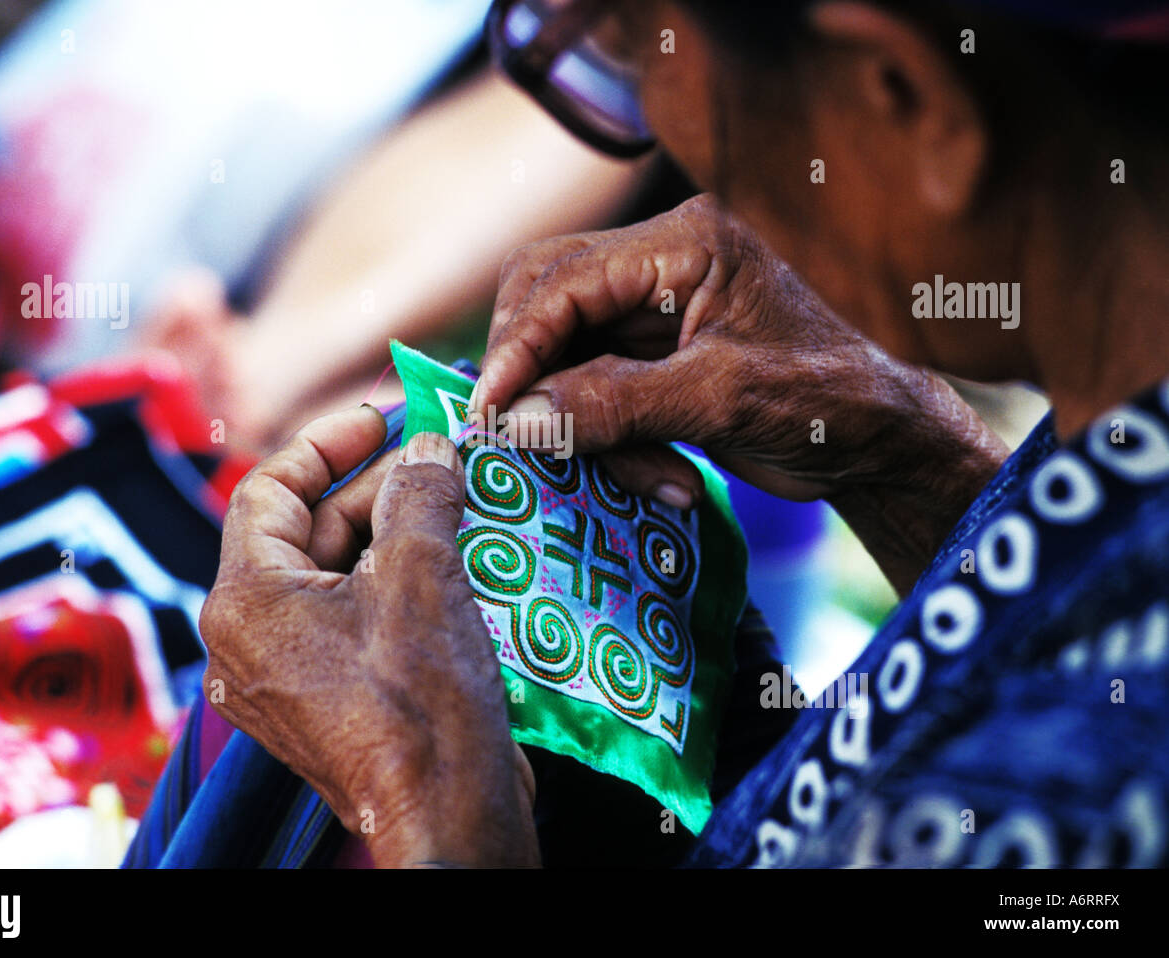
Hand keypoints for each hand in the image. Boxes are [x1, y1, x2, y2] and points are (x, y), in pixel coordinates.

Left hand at [199, 407, 538, 866]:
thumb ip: (419, 492)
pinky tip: (450, 562)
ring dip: (390, 535)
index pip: (268, 489)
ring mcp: (284, 678)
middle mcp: (248, 641)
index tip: (382, 418)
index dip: (326, 442)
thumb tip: (429, 448)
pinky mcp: (325, 704)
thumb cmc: (422, 698)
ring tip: (454, 503)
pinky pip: (349, 621)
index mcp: (245, 600)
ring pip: (333, 578)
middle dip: (372, 489)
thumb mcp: (422, 573)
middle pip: (305, 533)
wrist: (448, 816)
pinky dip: (392, 585)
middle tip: (436, 457)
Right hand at [473, 194, 1007, 590]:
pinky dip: (613, 439)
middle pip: (549, 300)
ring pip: (567, 351)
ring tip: (653, 477)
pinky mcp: (658, 353)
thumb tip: (515, 420)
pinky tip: (667, 477)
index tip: (488, 413)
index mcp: (688, 242)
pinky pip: (596, 387)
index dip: (516, 346)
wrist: (886, 444)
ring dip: (585, 421)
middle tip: (525, 440)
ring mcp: (659, 307)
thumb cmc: (830, 406)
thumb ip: (613, 405)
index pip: (565, 278)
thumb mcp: (720, 402)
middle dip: (536, 376)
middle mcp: (664, 260)